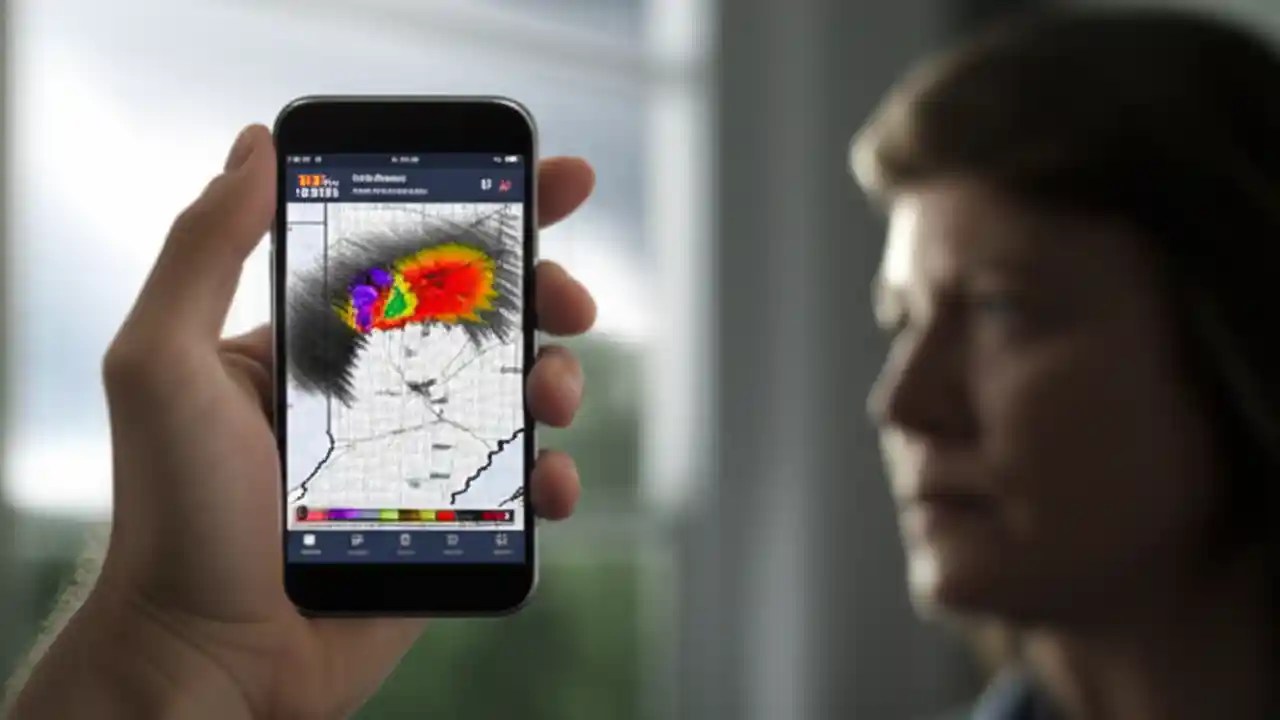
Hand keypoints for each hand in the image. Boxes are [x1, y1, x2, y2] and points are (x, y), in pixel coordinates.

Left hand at [9, 125, 596, 718]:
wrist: (210, 659)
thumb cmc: (173, 516)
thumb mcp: (161, 365)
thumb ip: (204, 250)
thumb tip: (257, 145)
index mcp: (315, 344)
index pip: (409, 257)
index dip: (486, 213)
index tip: (553, 181)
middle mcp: (372, 392)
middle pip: (483, 320)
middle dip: (543, 294)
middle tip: (572, 301)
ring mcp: (417, 458)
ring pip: (517, 398)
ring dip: (558, 379)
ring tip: (553, 396)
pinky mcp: (450, 524)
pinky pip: (523, 488)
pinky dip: (556, 478)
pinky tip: (550, 483)